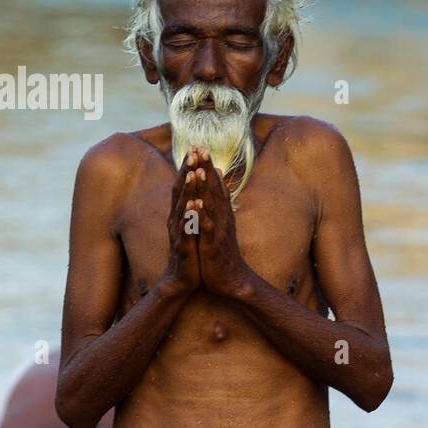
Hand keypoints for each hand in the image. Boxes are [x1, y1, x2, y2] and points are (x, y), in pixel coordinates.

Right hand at [162, 147, 203, 295]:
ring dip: (188, 188)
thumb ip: (193, 206)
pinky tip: (194, 205)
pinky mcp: (183, 246)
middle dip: (187, 170)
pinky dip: (190, 215)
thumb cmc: (190, 250)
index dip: (189, 166)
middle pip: (180, 190)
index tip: (196, 147)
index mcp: (181, 213)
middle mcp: (176, 218)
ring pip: (182, 206)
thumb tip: (198, 189)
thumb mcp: (192, 225)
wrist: (183, 279)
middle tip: (193, 150)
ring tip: (194, 172)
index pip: (184, 185)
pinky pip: (186, 228)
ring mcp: (178, 231)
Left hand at [193, 150, 252, 297]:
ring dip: (205, 187)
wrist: (231, 280)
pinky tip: (195, 203)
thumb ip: (221, 202)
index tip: (201, 148)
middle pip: (214, 190)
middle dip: (206, 169)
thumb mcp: (222, 225)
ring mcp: (219, 231)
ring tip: (198, 169)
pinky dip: (201, 215)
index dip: (208, 167)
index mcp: (222, 214)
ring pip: (211, 205)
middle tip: (201, 149)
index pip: (215, 186)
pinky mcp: (213, 245)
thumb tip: (219, 181)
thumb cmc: (223, 253)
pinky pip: (207, 227)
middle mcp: (222, 218)